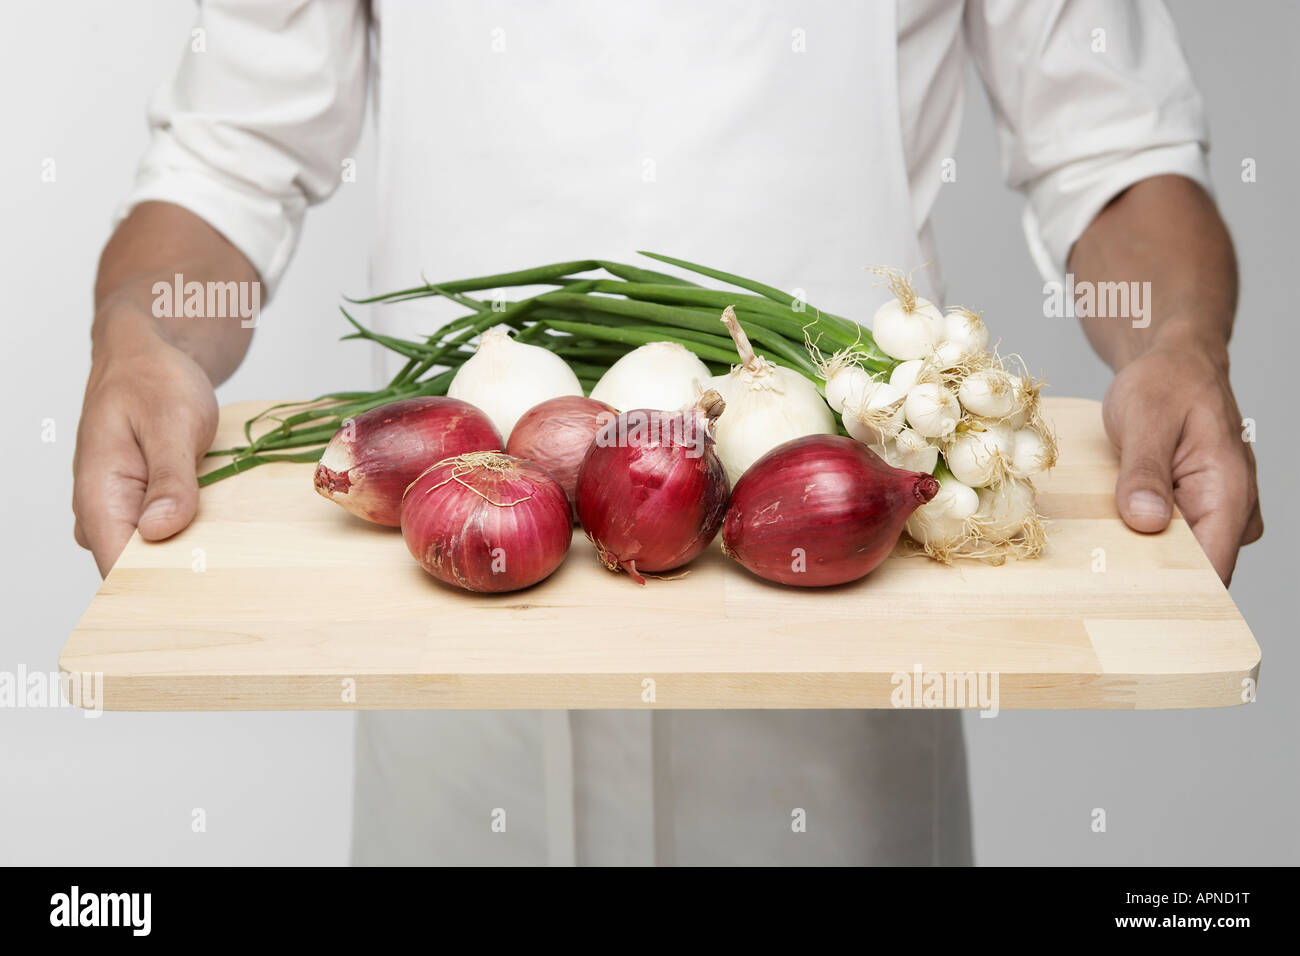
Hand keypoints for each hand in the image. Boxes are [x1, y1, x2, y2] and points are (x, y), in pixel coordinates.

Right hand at [73, 313, 218, 575]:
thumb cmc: (155, 381)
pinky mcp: (140, 506)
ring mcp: (119, 510)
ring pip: (151, 556)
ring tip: (233, 567)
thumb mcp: (172, 422)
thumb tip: (158, 531)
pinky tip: (221, 541)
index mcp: (99, 494)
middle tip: (232, 586)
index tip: (201, 598)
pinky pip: (162, 537)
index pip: (116, 567)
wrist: (148, 356)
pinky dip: (190, 539)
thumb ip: (169, 478)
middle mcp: (101, 511)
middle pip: (134, 569)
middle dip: (178, 579)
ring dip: (187, 559)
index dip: (156, 589)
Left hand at [1102, 346, 1261, 584]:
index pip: (1213, 569)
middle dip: (1150, 578)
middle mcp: (1232, 511)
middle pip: (1195, 571)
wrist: (1173, 364)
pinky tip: (1111, 535)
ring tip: (1100, 557)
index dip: (1175, 592)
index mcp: (1229, 491)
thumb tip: (1146, 521)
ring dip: (1142, 558)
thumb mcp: (1146, 419)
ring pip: (1180, 559)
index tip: (1130, 604)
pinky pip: (1169, 540)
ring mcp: (1215, 514)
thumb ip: (1145, 471)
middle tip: (1098, 582)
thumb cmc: (1165, 383)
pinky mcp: (1194, 512)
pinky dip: (1141, 540)